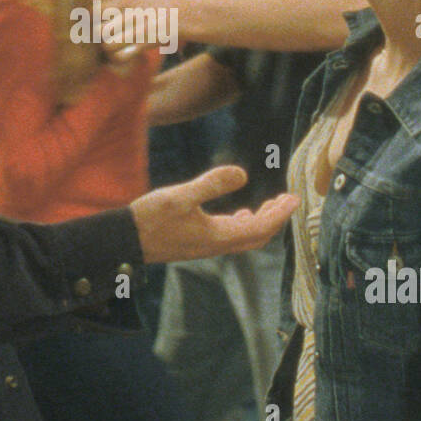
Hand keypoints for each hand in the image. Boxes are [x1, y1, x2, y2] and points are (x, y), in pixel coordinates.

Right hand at [130, 165, 297, 263]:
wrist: (125, 240)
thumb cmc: (150, 217)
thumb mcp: (181, 195)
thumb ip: (212, 184)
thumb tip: (244, 174)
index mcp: (217, 237)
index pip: (260, 228)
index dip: (280, 214)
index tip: (295, 199)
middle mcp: (216, 246)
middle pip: (257, 238)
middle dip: (276, 219)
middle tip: (289, 200)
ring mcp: (205, 246)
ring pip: (244, 238)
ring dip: (261, 222)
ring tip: (271, 204)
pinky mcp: (196, 243)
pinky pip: (229, 237)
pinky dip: (242, 225)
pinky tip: (239, 214)